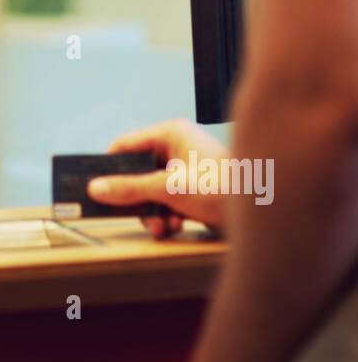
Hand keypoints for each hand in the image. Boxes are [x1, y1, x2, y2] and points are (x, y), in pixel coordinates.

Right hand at [88, 118, 227, 238]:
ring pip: (152, 192)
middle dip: (137, 200)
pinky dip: (168, 216)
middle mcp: (177, 148)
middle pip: (138, 174)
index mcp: (170, 134)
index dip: (109, 167)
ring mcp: (187, 170)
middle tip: (134, 215)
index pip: (126, 145)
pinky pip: (168, 202)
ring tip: (162, 226)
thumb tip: (97, 188)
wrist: (266, 207)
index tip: (96, 186)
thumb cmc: (222, 186)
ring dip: (153, 213)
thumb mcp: (168, 188)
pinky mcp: (195, 189)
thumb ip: (130, 189)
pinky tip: (177, 226)